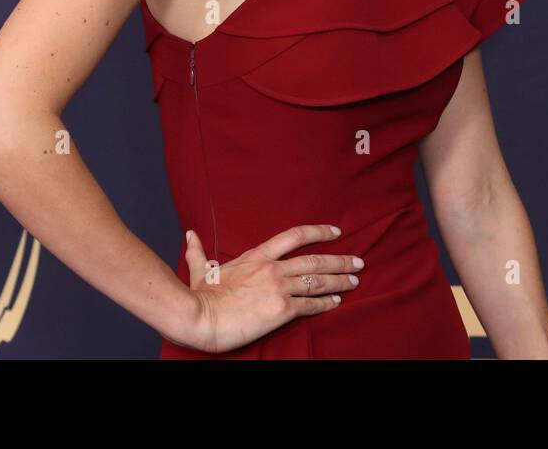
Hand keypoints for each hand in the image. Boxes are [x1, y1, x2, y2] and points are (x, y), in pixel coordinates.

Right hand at [172, 224, 364, 353]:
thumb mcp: (200, 269)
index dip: (319, 232)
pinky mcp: (281, 309)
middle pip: (315, 260)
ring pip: (318, 281)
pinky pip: (311, 305)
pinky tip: (337, 303)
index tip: (336, 232)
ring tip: (355, 281)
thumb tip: (189, 234)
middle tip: (358, 262)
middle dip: (340, 261)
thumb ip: (198, 251)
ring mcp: (279, 288)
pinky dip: (326, 304)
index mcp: (257, 255)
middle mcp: (273, 268)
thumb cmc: (199, 296)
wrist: (200, 316)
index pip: (295, 236)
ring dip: (340, 281)